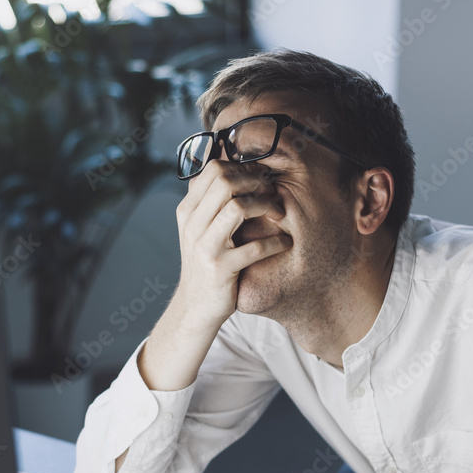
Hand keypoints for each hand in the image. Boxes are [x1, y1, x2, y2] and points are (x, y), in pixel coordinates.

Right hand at [172, 159, 290, 328]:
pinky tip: (284, 243)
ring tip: (279, 213)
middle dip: (256, 182)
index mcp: (187, 211)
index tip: (260, 175)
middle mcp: (192, 225)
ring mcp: (205, 247)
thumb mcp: (199, 230)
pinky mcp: (221, 269)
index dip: (242, 166)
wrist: (196, 306)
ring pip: (237, 207)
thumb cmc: (205, 263)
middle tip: (272, 192)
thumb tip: (236, 171)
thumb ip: (211, 203)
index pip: (212, 169)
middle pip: (224, 182)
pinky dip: (275, 242)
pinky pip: (254, 247)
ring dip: (266, 205)